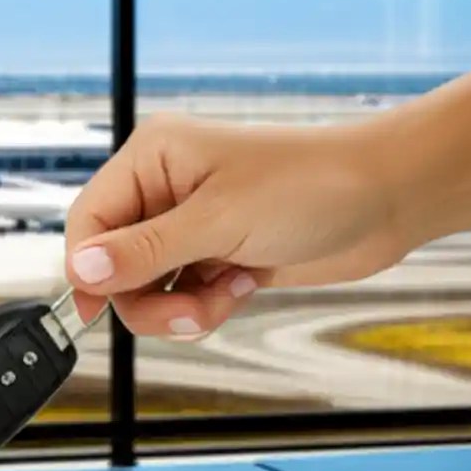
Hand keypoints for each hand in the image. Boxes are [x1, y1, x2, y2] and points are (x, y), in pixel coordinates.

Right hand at [63, 113, 415, 338]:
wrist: (388, 199)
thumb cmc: (312, 185)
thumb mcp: (219, 221)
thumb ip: (145, 250)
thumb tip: (82, 270)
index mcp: (152, 159)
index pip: (89, 221)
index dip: (87, 268)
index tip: (94, 308)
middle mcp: (163, 189)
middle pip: (113, 263)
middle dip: (146, 298)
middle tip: (187, 312)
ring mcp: (189, 225)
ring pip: (145, 287)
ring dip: (179, 307)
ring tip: (222, 297)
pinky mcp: (214, 253)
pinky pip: (181, 296)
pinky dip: (204, 306)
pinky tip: (240, 287)